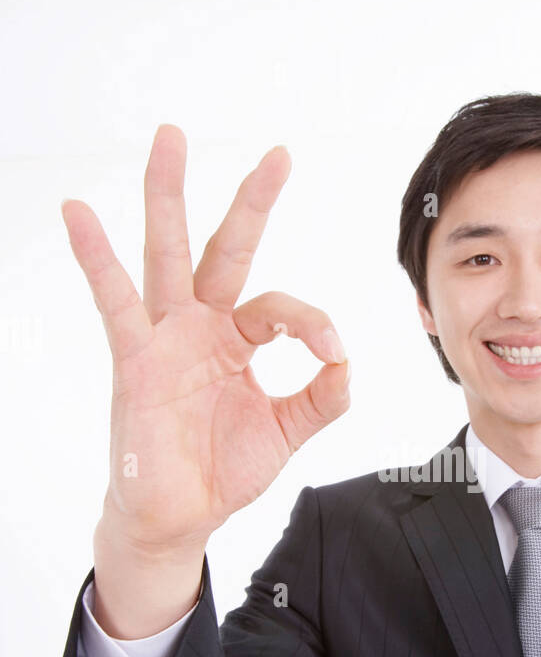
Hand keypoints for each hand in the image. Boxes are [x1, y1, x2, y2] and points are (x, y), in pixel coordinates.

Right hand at [61, 124, 349, 549]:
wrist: (180, 517)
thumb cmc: (222, 471)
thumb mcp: (285, 431)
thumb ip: (320, 399)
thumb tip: (347, 366)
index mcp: (237, 339)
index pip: (280, 308)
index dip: (312, 325)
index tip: (332, 355)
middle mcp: (200, 326)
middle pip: (225, 249)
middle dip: (249, 202)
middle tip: (277, 153)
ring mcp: (165, 337)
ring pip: (167, 254)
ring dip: (168, 196)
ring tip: (170, 138)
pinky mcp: (135, 360)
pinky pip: (114, 302)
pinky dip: (96, 258)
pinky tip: (78, 213)